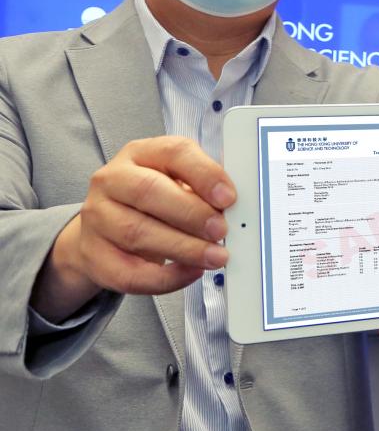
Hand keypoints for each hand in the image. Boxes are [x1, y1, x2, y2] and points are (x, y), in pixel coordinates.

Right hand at [33, 136, 233, 319]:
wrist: (106, 229)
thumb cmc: (153, 201)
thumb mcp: (177, 182)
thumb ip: (203, 188)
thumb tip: (234, 207)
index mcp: (141, 154)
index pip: (173, 153)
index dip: (204, 174)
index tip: (228, 198)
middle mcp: (112, 180)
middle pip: (148, 192)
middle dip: (192, 214)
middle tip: (221, 231)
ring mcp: (97, 217)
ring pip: (137, 233)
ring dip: (184, 248)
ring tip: (215, 256)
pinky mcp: (94, 255)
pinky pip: (129, 272)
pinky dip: (165, 277)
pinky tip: (191, 272)